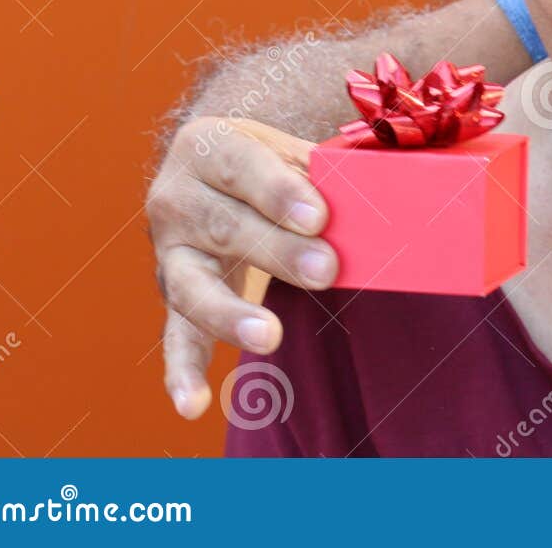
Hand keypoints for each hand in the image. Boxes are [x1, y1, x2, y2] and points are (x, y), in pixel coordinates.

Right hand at [146, 117, 336, 419]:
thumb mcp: (287, 150)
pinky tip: (192, 404)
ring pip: (194, 285)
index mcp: (208, 146)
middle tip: (326, 269)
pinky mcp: (173, 293)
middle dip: (277, 251)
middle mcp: (176, 196)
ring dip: (232, 314)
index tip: (319, 216)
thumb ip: (322, 175)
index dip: (278, 192)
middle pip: (225, 227)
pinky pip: (175, 335)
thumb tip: (382, 197)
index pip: (242, 166)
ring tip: (268, 336)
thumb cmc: (267, 161)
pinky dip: (181, 371)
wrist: (213, 167)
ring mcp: (169, 250)